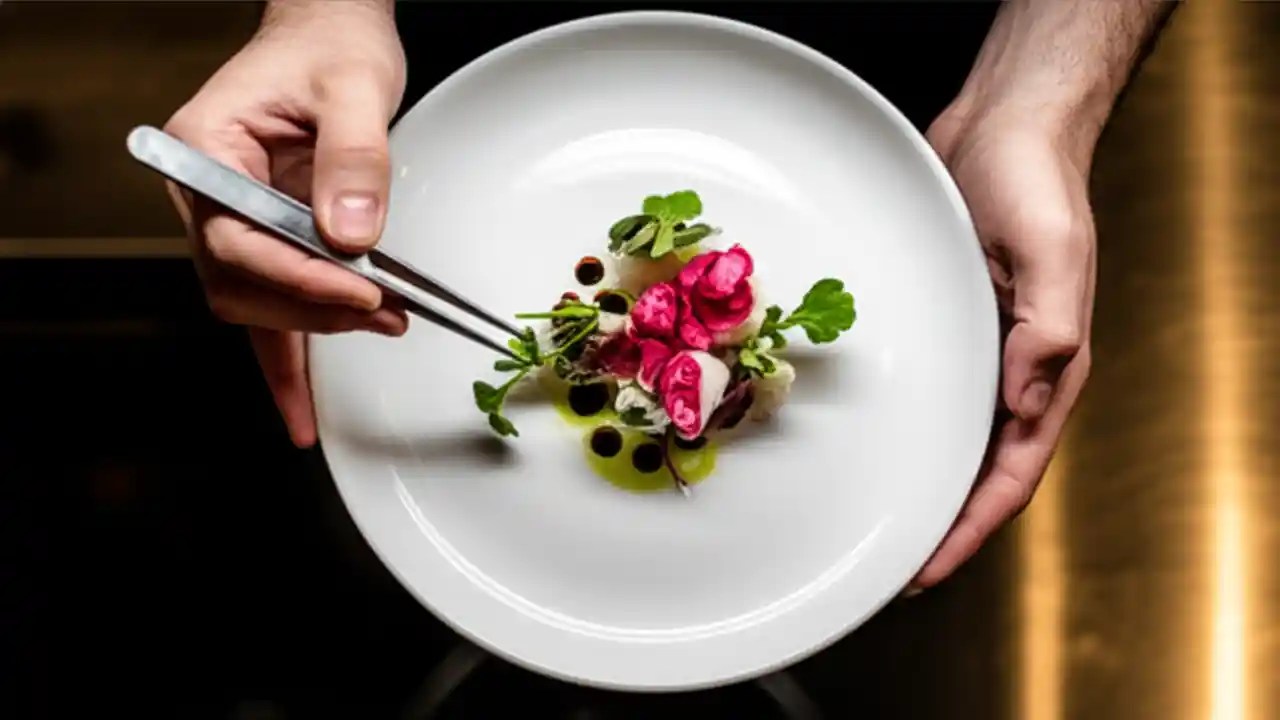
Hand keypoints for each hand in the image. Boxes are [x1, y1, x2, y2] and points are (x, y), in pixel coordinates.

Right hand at [164, 1, 408, 447]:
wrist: (328, 32)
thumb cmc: (330, 48)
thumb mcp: (353, 89)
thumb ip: (353, 159)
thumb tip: (351, 237)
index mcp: (204, 151)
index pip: (238, 239)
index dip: (300, 277)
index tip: (362, 292)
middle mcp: (205, 193)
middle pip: (242, 283)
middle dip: (314, 307)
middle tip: (388, 312)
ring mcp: (230, 221)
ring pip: (255, 304)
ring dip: (315, 327)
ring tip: (385, 324)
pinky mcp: (264, 240)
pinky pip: (268, 310)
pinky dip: (286, 363)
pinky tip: (302, 412)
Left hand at [911, 106, 1095, 589]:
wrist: (1005, 125)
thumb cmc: (1036, 180)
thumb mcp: (1050, 248)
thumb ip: (1047, 325)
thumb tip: (1025, 400)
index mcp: (1048, 367)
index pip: (1011, 472)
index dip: (971, 529)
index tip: (926, 571)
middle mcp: (1011, 368)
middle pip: (975, 470)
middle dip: (939, 525)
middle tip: (886, 568)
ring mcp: (976, 348)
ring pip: (947, 437)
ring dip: (917, 483)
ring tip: (871, 524)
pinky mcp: (944, 322)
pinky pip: (924, 391)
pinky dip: (902, 427)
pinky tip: (868, 443)